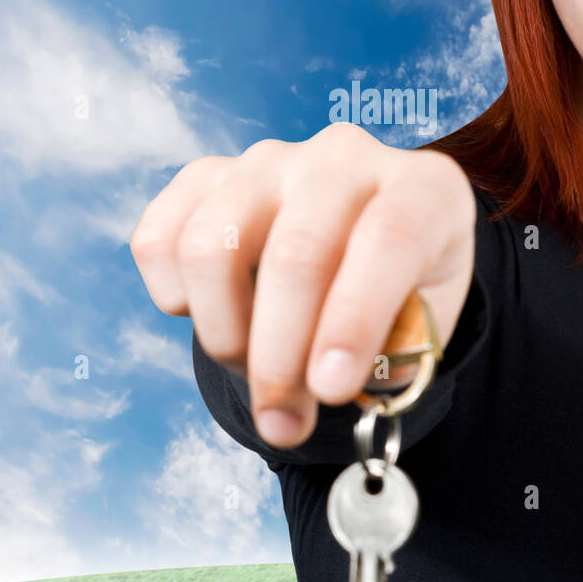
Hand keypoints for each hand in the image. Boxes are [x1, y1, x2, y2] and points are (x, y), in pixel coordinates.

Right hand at [130, 123, 476, 447]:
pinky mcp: (207, 175)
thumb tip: (323, 385)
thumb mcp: (422, 328)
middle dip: (279, 359)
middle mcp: (345, 157)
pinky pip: (160, 238)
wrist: (356, 248)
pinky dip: (175, 298)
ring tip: (254, 370)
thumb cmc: (399, 294)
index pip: (388, 239)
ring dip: (224, 334)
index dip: (354, 320)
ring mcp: (269, 161)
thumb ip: (391, 358)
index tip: (330, 390)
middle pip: (296, 254)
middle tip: (282, 424)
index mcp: (422, 188)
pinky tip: (219, 316)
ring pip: (212, 246)